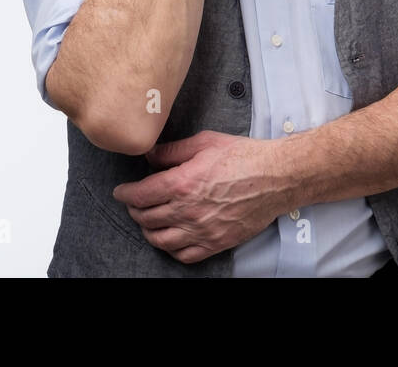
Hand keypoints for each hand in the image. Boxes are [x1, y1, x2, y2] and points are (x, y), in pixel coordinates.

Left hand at [111, 130, 288, 263]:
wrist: (276, 177)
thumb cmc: (245, 157)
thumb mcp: (205, 142)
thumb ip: (173, 151)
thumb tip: (150, 155)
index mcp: (182, 183)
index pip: (140, 195)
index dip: (125, 193)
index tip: (121, 191)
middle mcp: (188, 210)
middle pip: (146, 217)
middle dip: (135, 209)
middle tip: (135, 203)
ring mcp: (201, 230)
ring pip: (160, 239)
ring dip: (148, 230)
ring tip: (149, 221)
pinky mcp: (215, 242)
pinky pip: (183, 255)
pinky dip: (170, 248)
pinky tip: (170, 238)